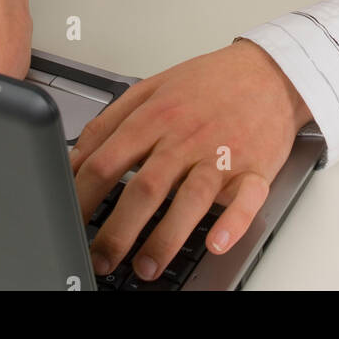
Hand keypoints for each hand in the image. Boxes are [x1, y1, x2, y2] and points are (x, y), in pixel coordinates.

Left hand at [70, 38, 313, 280]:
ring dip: (165, 238)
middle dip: (117, 230)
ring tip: (145, 266)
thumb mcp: (152, 88)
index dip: (82, 196)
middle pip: (144, 188)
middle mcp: (185, 137)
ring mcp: (221, 154)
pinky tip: (217, 242)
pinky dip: (233, 223)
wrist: (269, 71)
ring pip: (189, 199)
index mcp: (156, 116)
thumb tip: (75, 158)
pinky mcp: (255, 169)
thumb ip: (110, 121)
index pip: (108, 161)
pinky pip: (246, 199)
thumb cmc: (209, 82)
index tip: (69, 221)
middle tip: (100, 259)